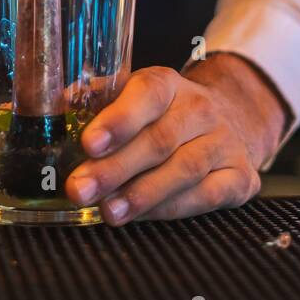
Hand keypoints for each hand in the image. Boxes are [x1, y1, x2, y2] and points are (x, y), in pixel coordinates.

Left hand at [65, 54, 288, 223]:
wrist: (230, 121)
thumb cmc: (166, 114)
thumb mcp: (133, 95)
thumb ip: (98, 100)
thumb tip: (60, 105)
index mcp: (168, 83)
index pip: (146, 95)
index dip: (117, 120)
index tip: (89, 143)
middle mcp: (200, 109)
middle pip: (159, 140)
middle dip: (115, 169)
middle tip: (81, 189)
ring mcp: (224, 142)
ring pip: (184, 170)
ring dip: (142, 194)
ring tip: (108, 210)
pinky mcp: (240, 176)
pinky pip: (206, 196)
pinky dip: (172, 209)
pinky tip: (143, 216)